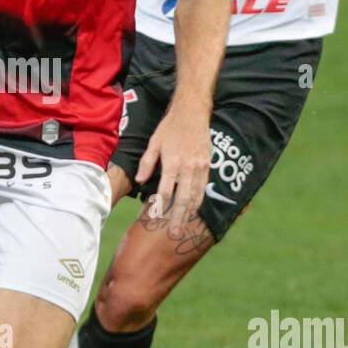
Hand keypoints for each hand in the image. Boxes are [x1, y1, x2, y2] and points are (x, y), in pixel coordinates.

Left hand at [135, 102, 210, 238]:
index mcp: (173, 162)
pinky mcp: (208, 165)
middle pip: (183, 198)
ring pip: (196, 196)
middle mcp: (188, 167)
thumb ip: (147, 163)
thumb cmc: (169, 127)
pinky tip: (194, 210)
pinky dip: (198, 201)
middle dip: (178, 218)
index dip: (161, 207)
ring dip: (189, 213)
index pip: (167, 190)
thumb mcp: (154, 142)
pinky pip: (204, 187)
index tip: (157, 219)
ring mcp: (200, 167)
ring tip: (183, 226)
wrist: (192, 112)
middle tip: (174, 234)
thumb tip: (139, 180)